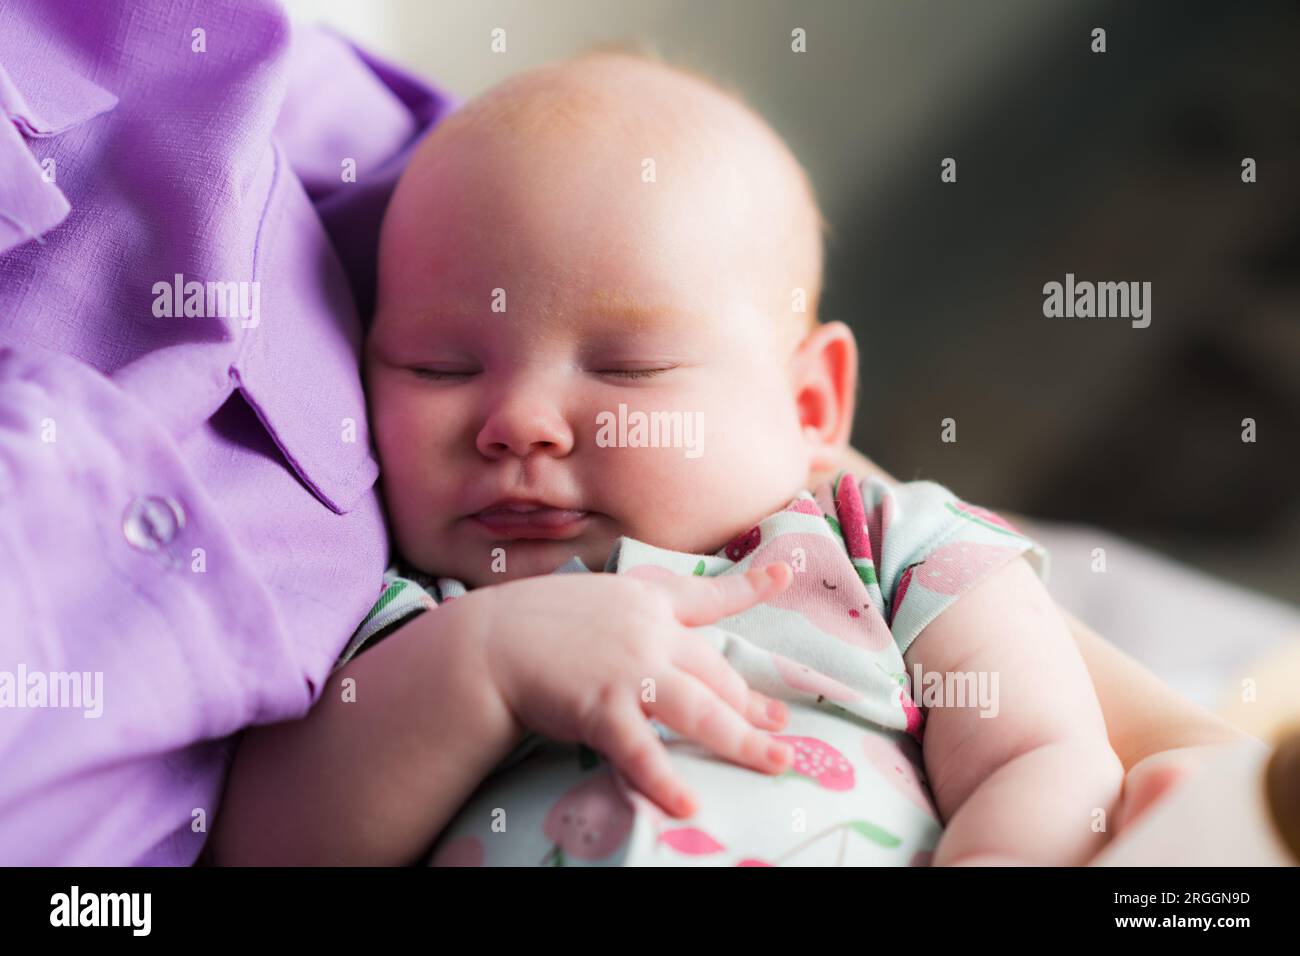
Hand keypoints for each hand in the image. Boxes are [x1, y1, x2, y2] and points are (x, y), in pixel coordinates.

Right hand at [468, 563, 797, 817]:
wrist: (485, 641)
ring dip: (743, 741)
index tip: (785, 576)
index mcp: (646, 601)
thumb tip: (658, 641)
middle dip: (752, 703)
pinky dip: (665, 780)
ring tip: (775, 763)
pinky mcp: (602, 707)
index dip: (750, 585)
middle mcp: (648, 633)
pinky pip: (644, 751)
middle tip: (778, 725)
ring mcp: (629, 670)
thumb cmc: (532, 622)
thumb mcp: (592, 601)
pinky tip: (687, 804)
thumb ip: (631, 617)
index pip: (706, 595)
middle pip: (716, 672)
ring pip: (701, 710)